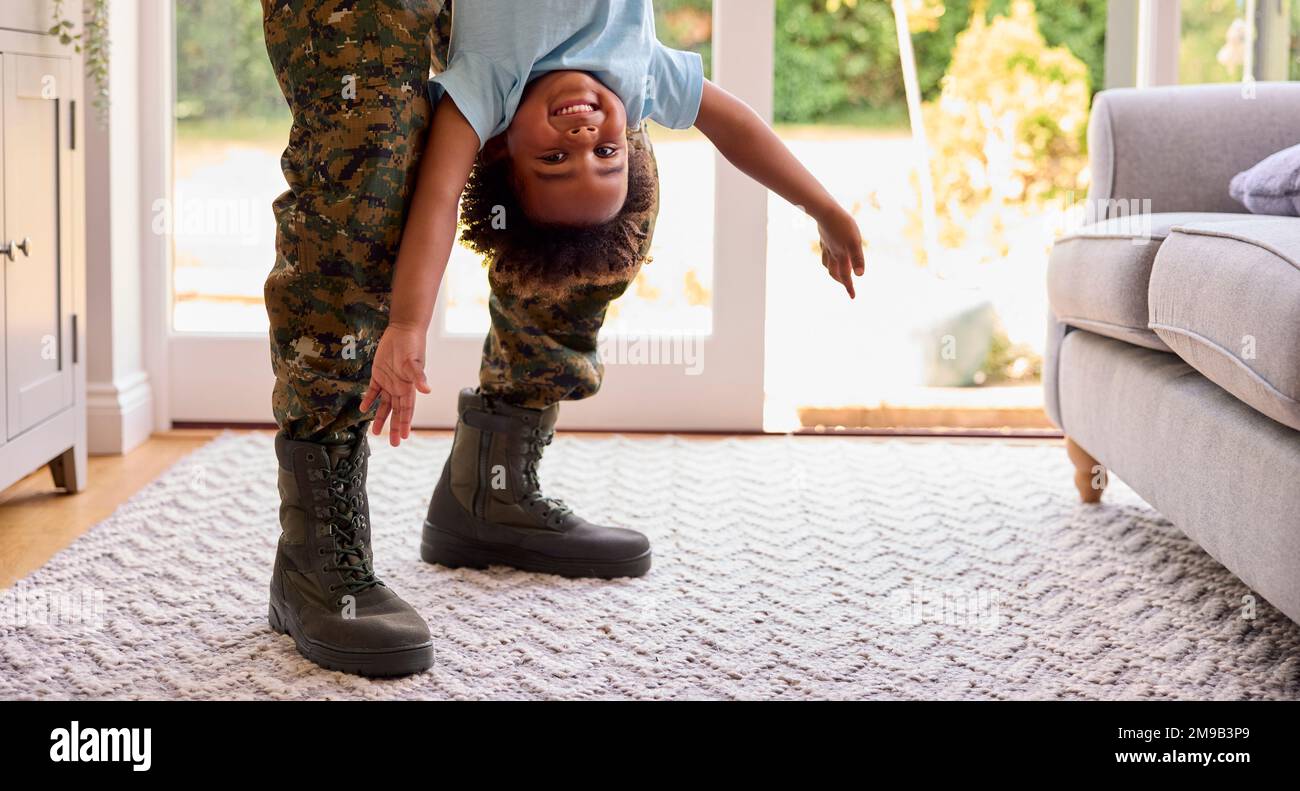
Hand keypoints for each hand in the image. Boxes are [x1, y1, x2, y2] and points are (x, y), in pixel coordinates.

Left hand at [359, 322, 431, 446]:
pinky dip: (369, 400)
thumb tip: (427, 390)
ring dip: (381, 418)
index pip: (407, 410)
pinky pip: (373, 391)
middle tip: (394, 443)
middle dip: (395, 427)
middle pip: (397, 412)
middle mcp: (400, 387)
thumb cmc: (411, 344)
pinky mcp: (379, 375)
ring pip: (385, 405)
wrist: (403, 330)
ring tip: (376, 432)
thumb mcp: (414, 361)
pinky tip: (363, 409)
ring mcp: (389, 382)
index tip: (404, 437)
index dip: (405, 423)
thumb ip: (418, 376)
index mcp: (408, 387)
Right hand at [815, 207, 865, 298]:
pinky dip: (827, 257)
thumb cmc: (843, 226)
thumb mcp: (855, 242)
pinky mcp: (824, 238)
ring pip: (827, 263)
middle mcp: (832, 253)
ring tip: (837, 272)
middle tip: (847, 286)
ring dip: (832, 270)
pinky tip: (830, 252)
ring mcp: (826, 246)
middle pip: (834, 272)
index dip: (849, 287)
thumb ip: (858, 259)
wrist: (826, 211)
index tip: (853, 297)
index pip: (846, 276)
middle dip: (840, 280)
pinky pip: (824, 251)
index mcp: (841, 256)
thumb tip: (860, 275)